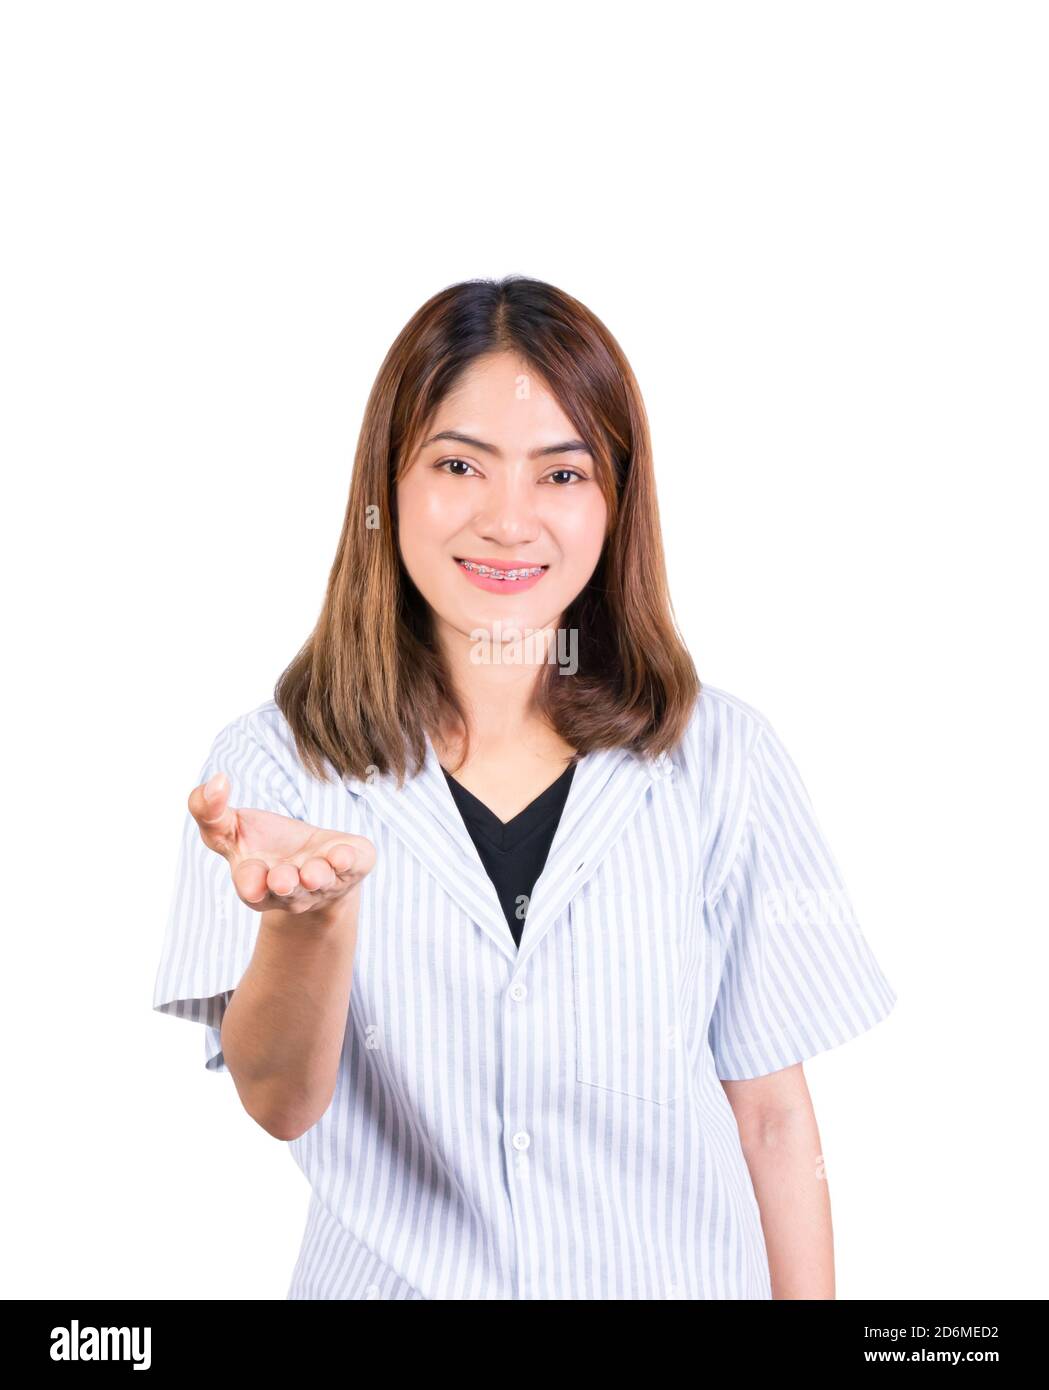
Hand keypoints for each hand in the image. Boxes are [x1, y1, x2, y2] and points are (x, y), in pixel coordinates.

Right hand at [188, 771, 376, 920]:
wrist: (314, 858)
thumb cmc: (267, 843)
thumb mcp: (231, 826)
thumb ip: (210, 811)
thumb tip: (214, 780)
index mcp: (256, 882)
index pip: (249, 884)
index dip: (249, 882)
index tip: (250, 880)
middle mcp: (290, 888)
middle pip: (285, 889)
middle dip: (284, 884)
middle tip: (282, 879)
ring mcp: (323, 879)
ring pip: (320, 881)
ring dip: (316, 876)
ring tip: (313, 873)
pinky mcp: (351, 866)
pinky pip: (352, 865)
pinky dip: (348, 860)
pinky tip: (343, 854)